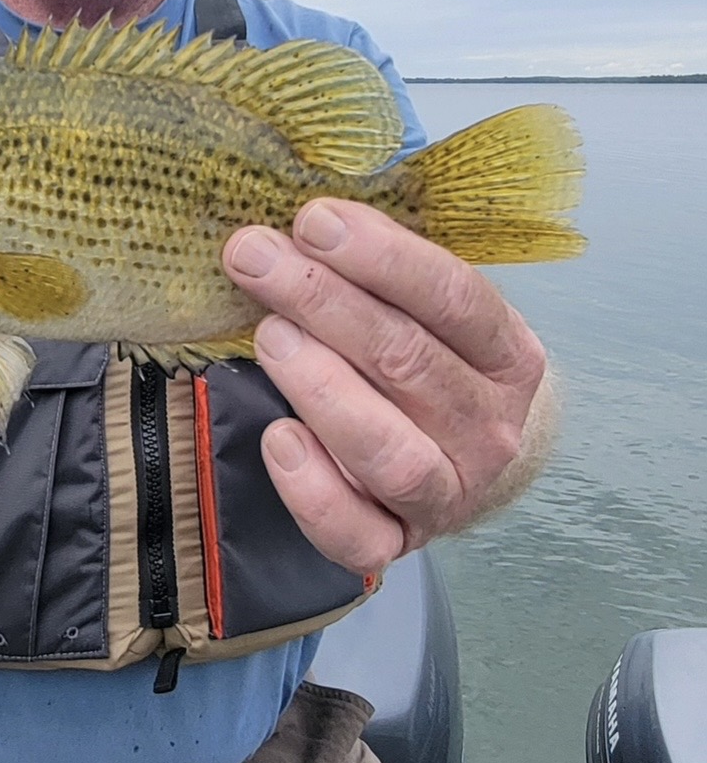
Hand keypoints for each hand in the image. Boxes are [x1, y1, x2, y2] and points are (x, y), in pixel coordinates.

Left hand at [223, 198, 547, 573]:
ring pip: (389, 451)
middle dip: (321, 300)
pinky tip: (279, 438)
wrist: (460, 458)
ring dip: (321, 386)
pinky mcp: (397, 542)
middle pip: (408, 361)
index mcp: (507, 355)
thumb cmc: (427, 361)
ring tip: (269, 335)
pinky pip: (358, 534)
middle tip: (255, 257)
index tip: (313, 220)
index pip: (452, 296)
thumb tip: (298, 223)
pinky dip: (313, 491)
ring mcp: (448, 492)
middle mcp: (489, 428)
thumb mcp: (426, 311)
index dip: (380, 255)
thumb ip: (377, 272)